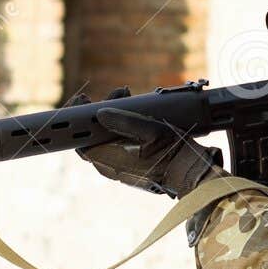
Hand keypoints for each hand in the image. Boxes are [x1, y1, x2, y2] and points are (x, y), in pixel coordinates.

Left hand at [66, 88, 223, 196]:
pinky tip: (135, 115)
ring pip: (105, 139)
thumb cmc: (173, 154)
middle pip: (93, 136)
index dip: (77, 120)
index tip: (82, 99)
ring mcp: (118, 168)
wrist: (190, 175)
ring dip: (113, 118)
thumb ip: (124, 121)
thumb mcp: (151, 132)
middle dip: (101, 111)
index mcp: (109, 160)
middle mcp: (109, 167)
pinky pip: (116, 145)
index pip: (80, 142)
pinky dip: (121, 128)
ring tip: (128, 98)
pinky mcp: (129, 167)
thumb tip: (99, 113)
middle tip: (117, 93)